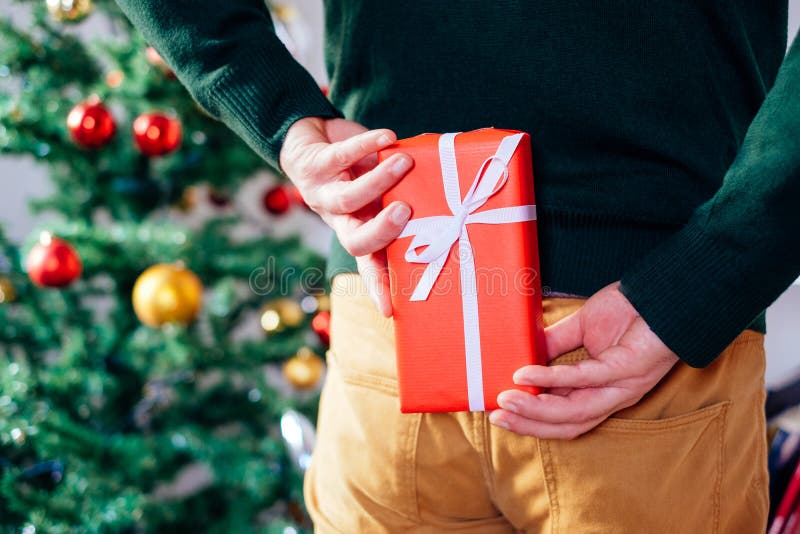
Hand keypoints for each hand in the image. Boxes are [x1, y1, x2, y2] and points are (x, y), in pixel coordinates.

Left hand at [280, 117, 413, 315]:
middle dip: (380, 232)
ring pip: (347, 200)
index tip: (391, 308)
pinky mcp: (316, 164)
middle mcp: (340, 218)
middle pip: (354, 241)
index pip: (370, 264)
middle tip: (405, 212)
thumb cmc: (354, 170)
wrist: (309, 140)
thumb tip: (452, 202)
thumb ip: (404, 198)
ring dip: (377, 182)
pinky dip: (365, 146)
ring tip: (404, 163)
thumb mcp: (377, 191)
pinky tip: (387, 138)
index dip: (380, 286)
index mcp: (358, 229)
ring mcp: (324, 193)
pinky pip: (341, 157)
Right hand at [488, 282, 679, 438]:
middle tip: (496, 417)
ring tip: (506, 401)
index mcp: (602, 390)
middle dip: (529, 424)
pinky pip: (583, 379)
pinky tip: (526, 375)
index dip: (533, 421)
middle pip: (568, 424)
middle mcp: (612, 396)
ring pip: (574, 412)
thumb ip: (554, 343)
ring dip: (535, 410)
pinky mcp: (625, 367)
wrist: (665, 293)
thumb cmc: (630, 311)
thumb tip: (523, 352)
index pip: (564, 417)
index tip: (500, 415)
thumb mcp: (582, 328)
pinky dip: (550, 379)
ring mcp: (620, 385)